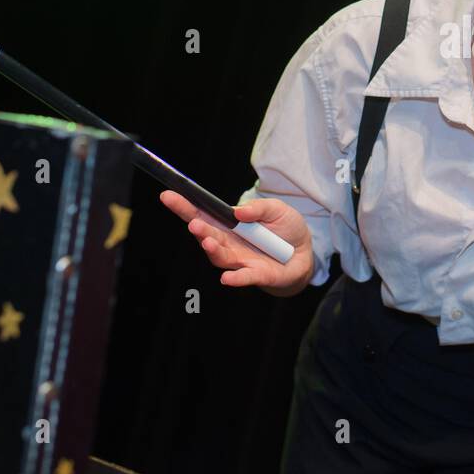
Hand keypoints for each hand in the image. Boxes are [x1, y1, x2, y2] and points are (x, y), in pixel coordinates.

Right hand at [159, 190, 313, 294]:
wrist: (305, 252)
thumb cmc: (286, 228)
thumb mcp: (276, 209)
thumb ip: (259, 208)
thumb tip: (238, 211)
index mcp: (228, 224)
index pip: (203, 214)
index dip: (185, 206)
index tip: (168, 196)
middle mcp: (229, 243)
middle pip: (207, 236)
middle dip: (199, 230)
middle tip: (193, 223)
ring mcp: (241, 261)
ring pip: (222, 257)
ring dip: (214, 250)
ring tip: (208, 241)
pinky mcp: (258, 275)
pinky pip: (245, 277)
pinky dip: (236, 278)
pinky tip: (227, 278)